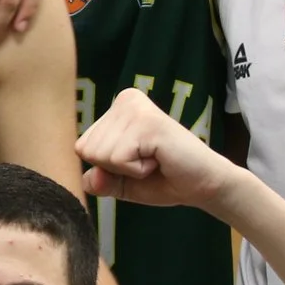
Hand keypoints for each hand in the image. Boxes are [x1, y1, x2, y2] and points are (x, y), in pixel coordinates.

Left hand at [77, 86, 235, 209]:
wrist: (203, 184)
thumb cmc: (162, 179)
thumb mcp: (119, 182)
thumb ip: (98, 180)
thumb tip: (90, 179)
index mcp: (116, 108)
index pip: (82, 147)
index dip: (107, 167)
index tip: (137, 160)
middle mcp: (124, 100)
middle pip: (87, 151)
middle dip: (116, 168)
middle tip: (148, 160)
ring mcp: (136, 109)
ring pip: (101, 155)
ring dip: (129, 169)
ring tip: (154, 158)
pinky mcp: (147, 122)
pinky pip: (118, 159)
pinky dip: (138, 170)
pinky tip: (159, 158)